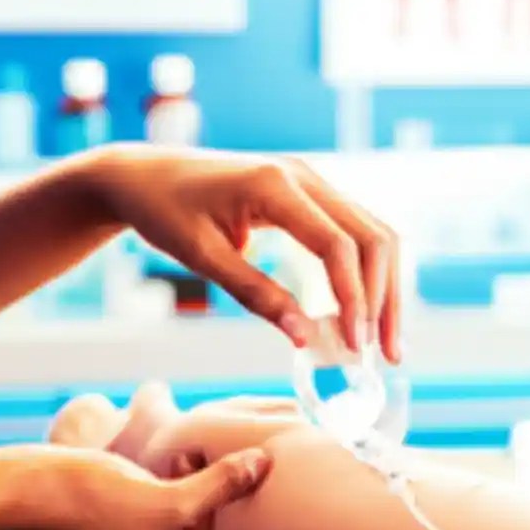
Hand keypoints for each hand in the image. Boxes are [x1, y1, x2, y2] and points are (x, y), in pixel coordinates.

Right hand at [0, 444, 270, 529]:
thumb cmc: (88, 504)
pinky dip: (125, 517)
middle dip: (181, 521)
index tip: (194, 495)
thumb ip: (221, 487)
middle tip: (172, 480)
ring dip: (155, 514)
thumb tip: (264, 465)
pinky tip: (112, 488)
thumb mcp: (167, 497)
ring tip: (140, 482)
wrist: (12, 495)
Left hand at [84, 145, 399, 361]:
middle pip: (372, 238)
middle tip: (385, 355)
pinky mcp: (308, 193)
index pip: (337, 245)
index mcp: (274, 186)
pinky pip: (353, 231)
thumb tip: (306, 338)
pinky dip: (366, 272)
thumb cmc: (164, 212)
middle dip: (384, 299)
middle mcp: (304, 175)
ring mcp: (310, 180)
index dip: (354, 299)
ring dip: (384, 287)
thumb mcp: (202, 258)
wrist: (145, 175)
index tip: (356, 348)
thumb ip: (255, 294)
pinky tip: (365, 312)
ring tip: (385, 342)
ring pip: (372, 233)